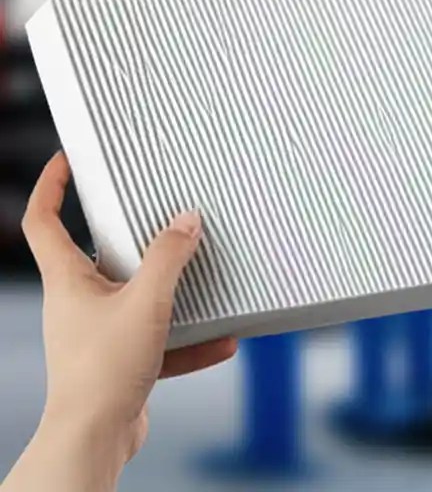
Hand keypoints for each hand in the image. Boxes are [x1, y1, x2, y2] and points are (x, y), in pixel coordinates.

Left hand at [2, 153, 236, 491]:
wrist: (95, 436)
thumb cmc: (103, 370)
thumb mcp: (146, 302)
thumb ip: (169, 257)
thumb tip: (187, 220)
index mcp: (67, 280)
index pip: (43, 220)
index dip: (51, 186)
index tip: (68, 160)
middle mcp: (75, 304)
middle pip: (97, 257)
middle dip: (132, 240)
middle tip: (159, 218)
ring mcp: (96, 335)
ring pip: (135, 302)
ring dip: (172, 297)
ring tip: (206, 286)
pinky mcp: (118, 365)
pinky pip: (157, 343)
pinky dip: (189, 343)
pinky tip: (223, 342)